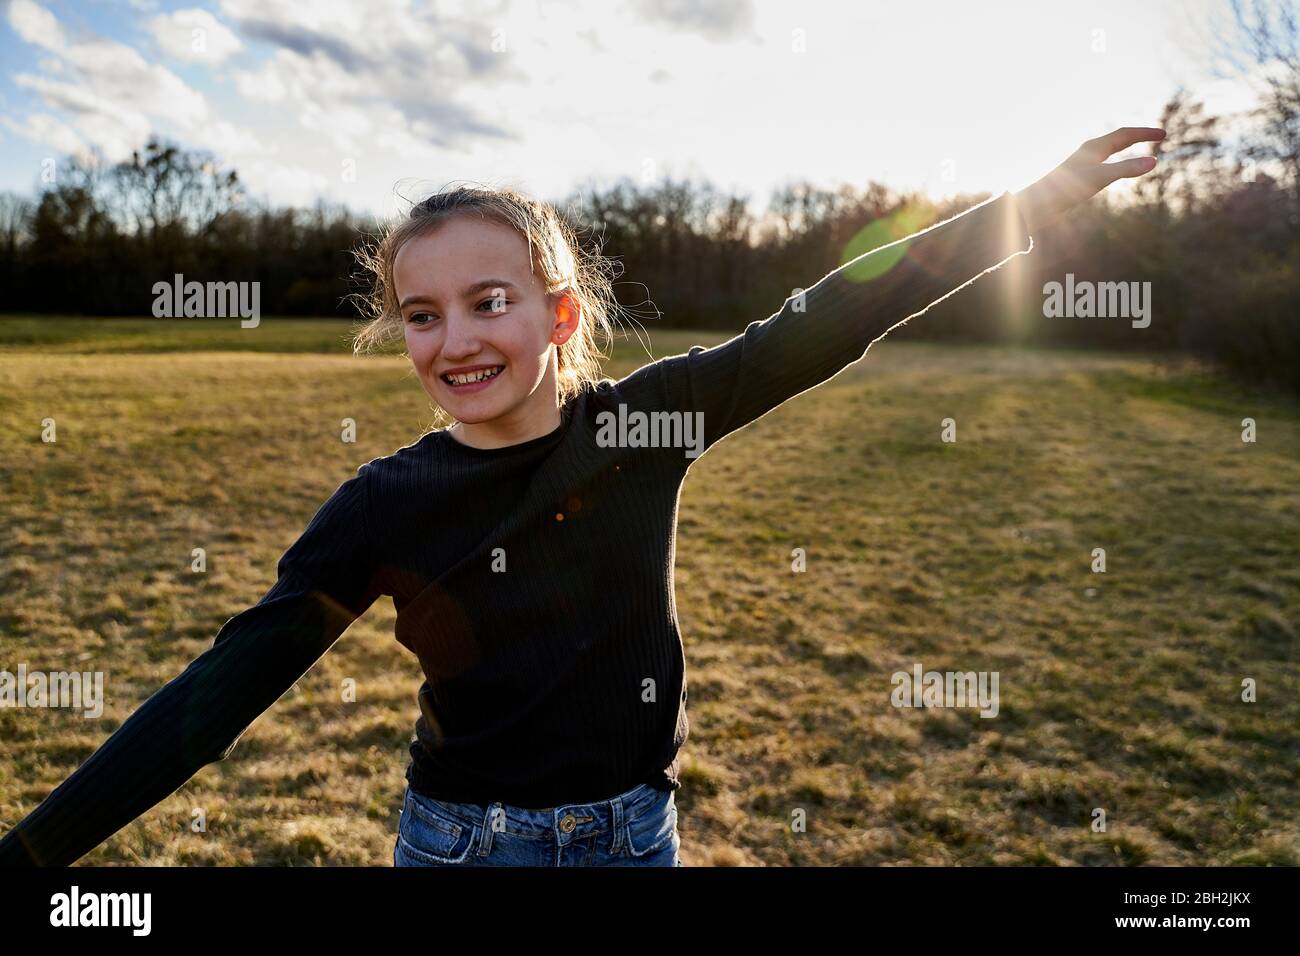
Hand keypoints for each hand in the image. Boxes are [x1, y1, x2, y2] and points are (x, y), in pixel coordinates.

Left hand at [1014, 127, 1165, 233]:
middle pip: (1118, 139)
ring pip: (1109, 152)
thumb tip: (1154, 161)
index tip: (1164, 135)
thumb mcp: (1101, 178)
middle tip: (1158, 137)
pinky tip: (1115, 171)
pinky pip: (1103, 164)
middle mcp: (1088, 152)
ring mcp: (1083, 165)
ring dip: (1127, 148)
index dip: (1145, 133)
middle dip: (1139, 137)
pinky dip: (1117, 163)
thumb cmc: (1066, 190)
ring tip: (1141, 149)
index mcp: (1094, 147)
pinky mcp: (1078, 178)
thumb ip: (1126, 169)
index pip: (1125, 134)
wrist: (1037, 206)